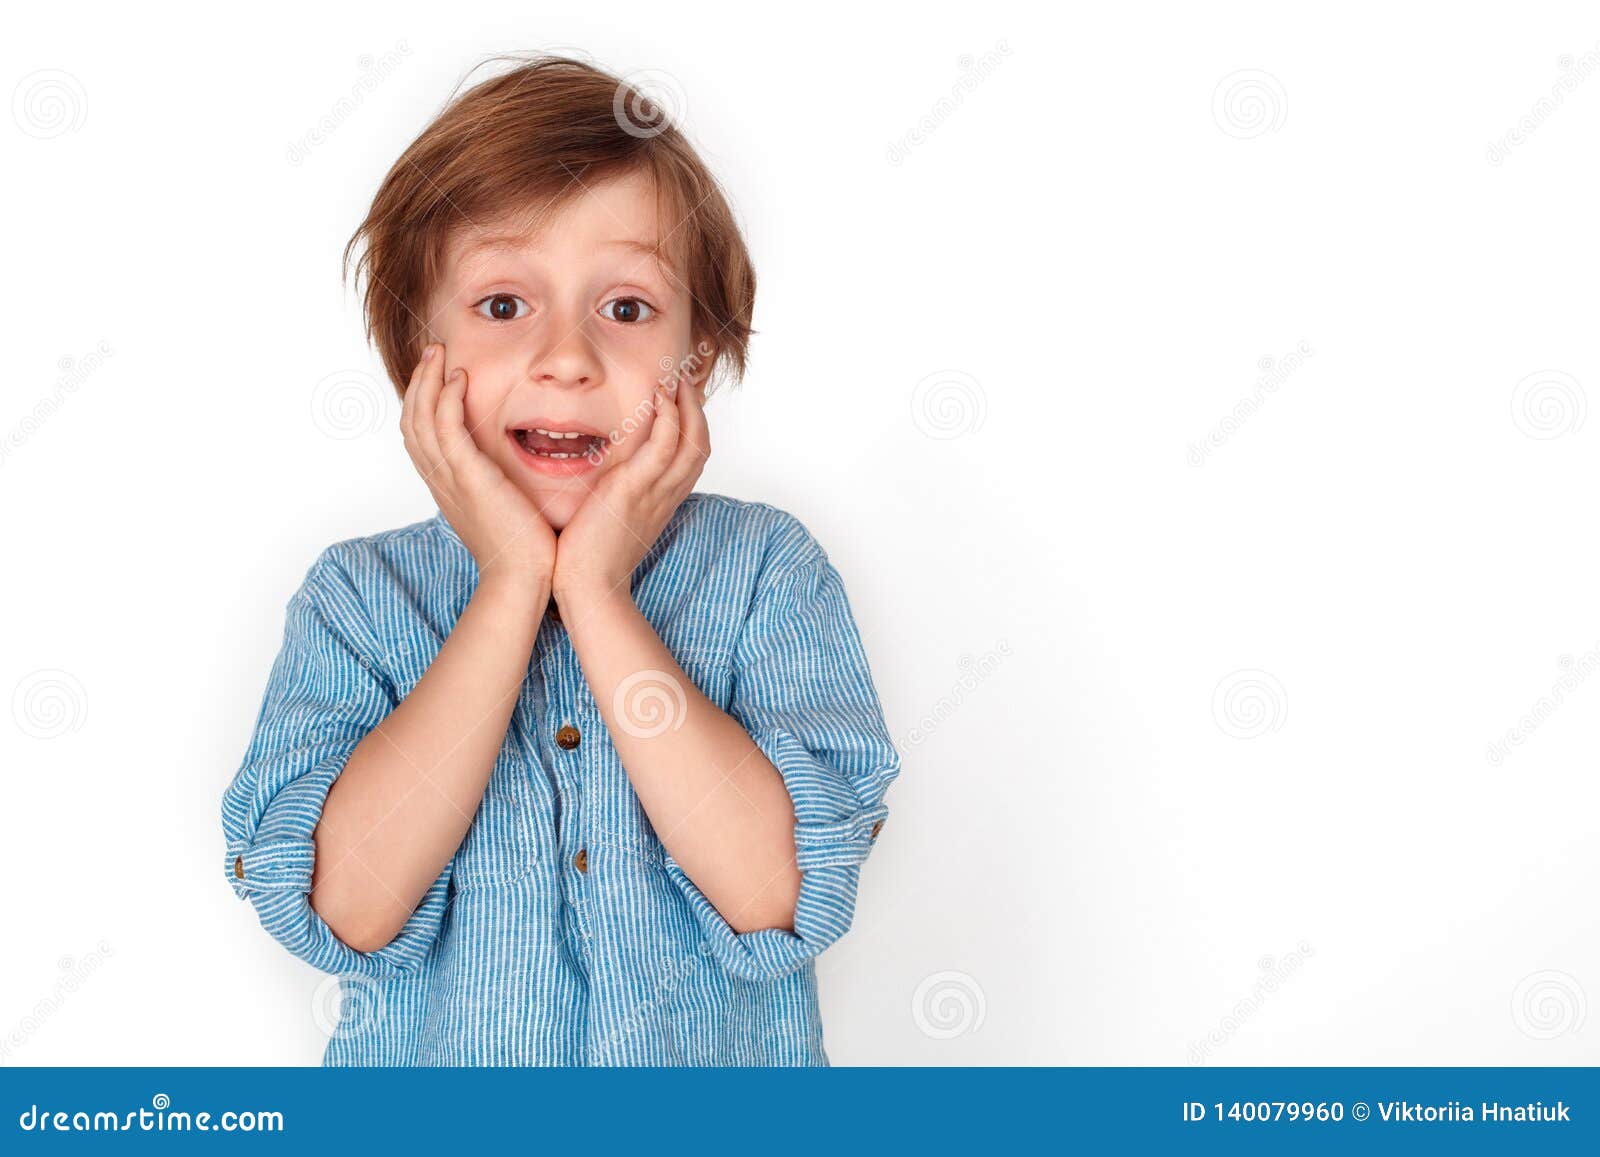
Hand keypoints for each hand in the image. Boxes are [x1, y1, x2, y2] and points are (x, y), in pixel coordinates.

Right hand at [400, 343, 556, 590]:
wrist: (523, 577)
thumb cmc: (521, 548)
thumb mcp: (499, 508)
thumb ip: (492, 484)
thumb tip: (503, 470)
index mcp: (445, 485)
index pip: (419, 434)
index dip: (421, 400)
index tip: (436, 373)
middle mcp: (441, 480)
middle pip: (411, 420)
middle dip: (419, 382)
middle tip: (432, 352)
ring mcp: (451, 479)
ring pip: (422, 419)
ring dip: (429, 381)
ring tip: (440, 354)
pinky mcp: (471, 478)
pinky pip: (448, 430)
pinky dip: (448, 400)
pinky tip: (460, 379)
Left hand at [553, 373, 709, 605]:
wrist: (589, 588)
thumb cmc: (592, 559)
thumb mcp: (614, 520)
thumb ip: (619, 496)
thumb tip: (607, 479)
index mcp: (663, 502)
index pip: (692, 457)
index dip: (692, 426)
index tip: (680, 400)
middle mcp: (667, 495)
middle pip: (701, 444)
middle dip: (696, 408)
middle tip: (683, 380)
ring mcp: (655, 492)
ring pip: (692, 441)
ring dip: (687, 405)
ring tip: (674, 379)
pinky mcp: (634, 489)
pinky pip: (663, 446)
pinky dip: (667, 418)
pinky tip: (659, 396)